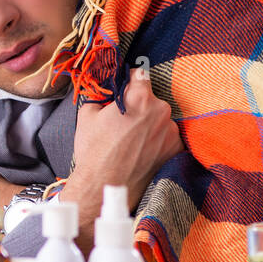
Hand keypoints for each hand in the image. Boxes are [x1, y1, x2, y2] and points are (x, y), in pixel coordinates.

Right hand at [71, 67, 183, 211]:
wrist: (104, 186)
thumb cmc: (94, 151)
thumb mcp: (87, 115)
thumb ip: (100, 97)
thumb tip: (104, 93)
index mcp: (139, 97)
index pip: (140, 75)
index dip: (130, 80)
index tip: (126, 87)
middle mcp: (160, 110)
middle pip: (151, 99)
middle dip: (139, 106)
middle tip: (124, 122)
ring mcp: (170, 131)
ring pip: (160, 119)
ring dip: (150, 125)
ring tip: (132, 141)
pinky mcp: (175, 149)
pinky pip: (167, 138)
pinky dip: (157, 141)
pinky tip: (142, 151)